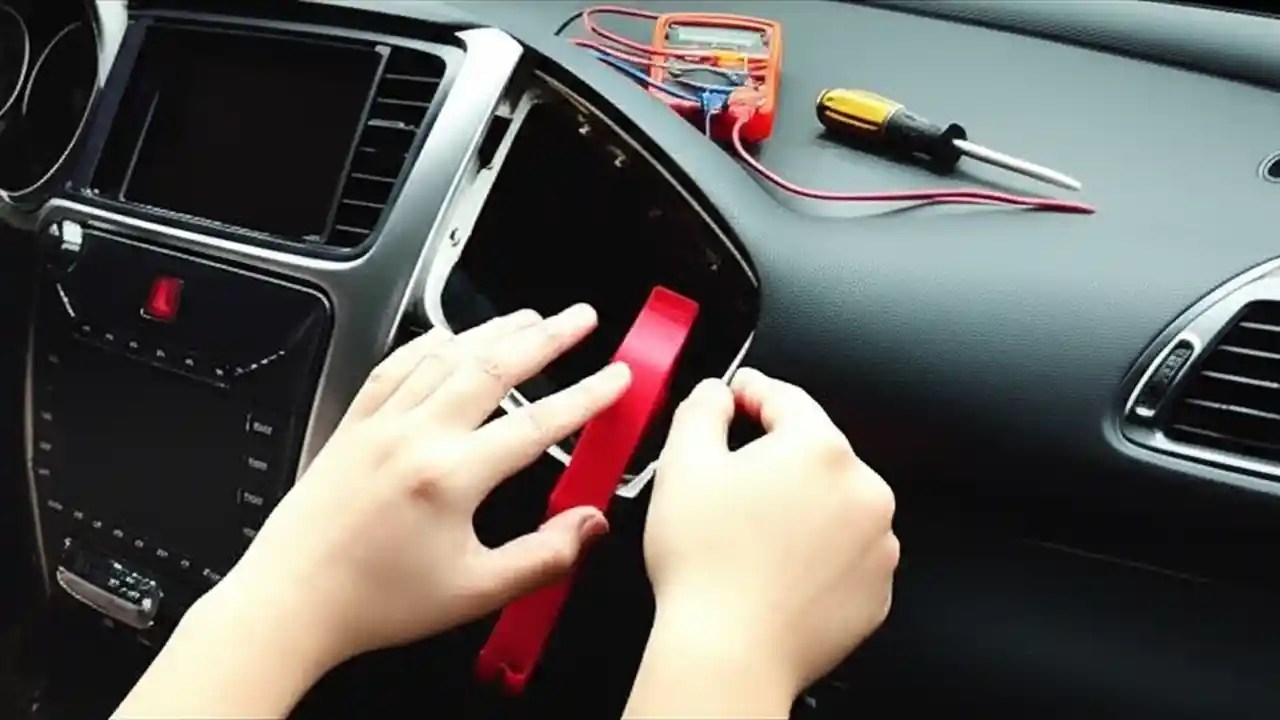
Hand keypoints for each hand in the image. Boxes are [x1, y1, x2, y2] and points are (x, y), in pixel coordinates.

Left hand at [206, 305, 630, 669]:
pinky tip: (446, 335)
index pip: (538, 422)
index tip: (617, 377)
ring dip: (495, 329)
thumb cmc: (373, 603)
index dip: (587, 396)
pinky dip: (429, 342)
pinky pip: (395, 366)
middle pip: (494, 366)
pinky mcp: (353, 426)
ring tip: (531, 317)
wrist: (290, 603)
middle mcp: (415, 436)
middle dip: (547, 336)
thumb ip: (544, 557)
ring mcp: (380, 424)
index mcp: (450, 476)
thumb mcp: (474, 592)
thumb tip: (590, 527)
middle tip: (581, 318)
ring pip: (446, 355)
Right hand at [627, 368, 897, 716]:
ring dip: (798, 508)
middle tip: (728, 485)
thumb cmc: (707, 567)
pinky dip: (816, 552)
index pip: (786, 398)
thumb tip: (717, 394)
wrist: (730, 653)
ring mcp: (878, 543)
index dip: (752, 391)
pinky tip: (776, 567)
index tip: (737, 395)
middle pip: (813, 454)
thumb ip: (702, 409)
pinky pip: (845, 552)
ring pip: (832, 504)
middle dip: (773, 461)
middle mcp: (863, 490)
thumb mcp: (683, 464)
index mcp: (820, 448)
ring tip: (751, 537)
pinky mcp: (876, 588)